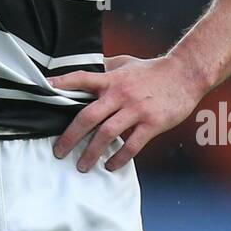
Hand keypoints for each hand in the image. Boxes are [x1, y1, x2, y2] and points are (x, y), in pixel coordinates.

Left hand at [48, 53, 202, 172]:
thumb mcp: (126, 63)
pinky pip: (132, 145)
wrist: (185, 74)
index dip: (63, 84)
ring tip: (82, 166)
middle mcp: (120, 94)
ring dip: (91, 153)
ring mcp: (136, 110)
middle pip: (88, 116)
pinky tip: (110, 165)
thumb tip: (88, 69)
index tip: (45, 90)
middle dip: (70, 136)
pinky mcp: (152, 123)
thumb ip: (106, 68)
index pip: (82, 79)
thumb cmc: (153, 70)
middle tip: (59, 151)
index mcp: (112, 79)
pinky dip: (119, 158)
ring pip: (107, 134)